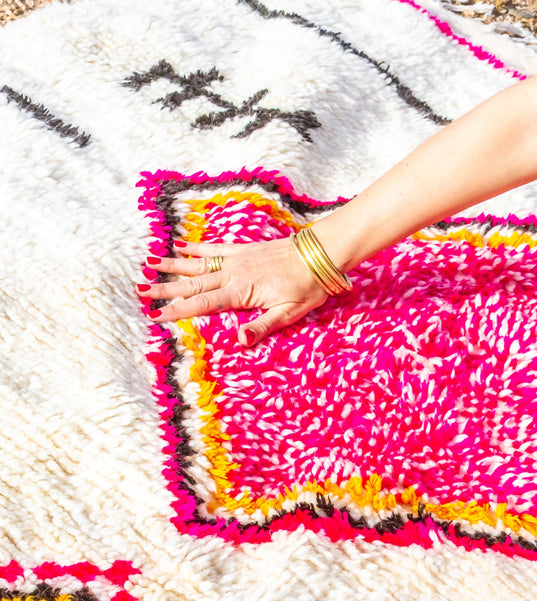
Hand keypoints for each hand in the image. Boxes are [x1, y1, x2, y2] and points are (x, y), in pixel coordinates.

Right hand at [137, 238, 330, 345]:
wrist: (319, 254)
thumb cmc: (306, 288)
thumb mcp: (288, 314)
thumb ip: (262, 327)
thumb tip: (240, 341)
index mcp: (241, 292)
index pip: (202, 304)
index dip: (177, 310)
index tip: (154, 314)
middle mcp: (233, 274)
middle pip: (193, 283)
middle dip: (165, 289)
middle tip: (139, 291)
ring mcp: (236, 259)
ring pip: (198, 264)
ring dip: (172, 266)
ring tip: (148, 265)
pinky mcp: (243, 249)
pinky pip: (214, 249)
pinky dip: (195, 248)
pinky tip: (179, 245)